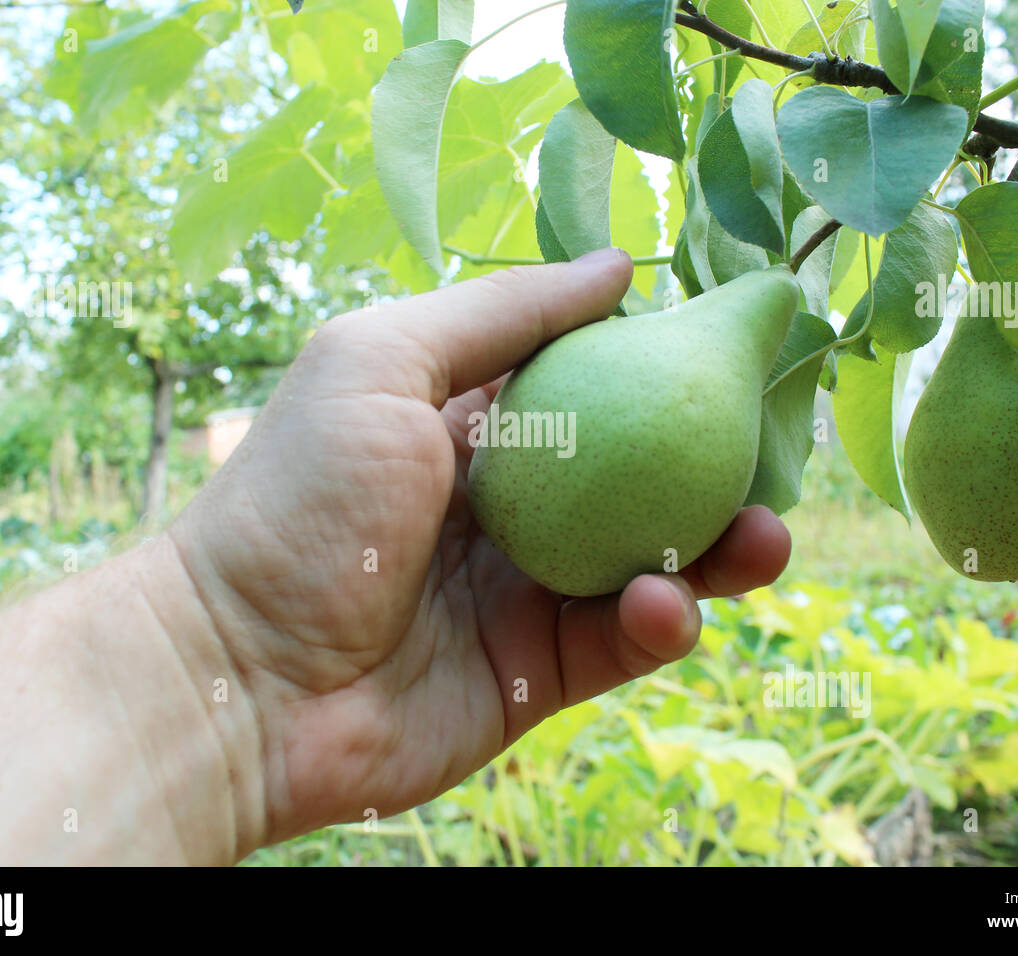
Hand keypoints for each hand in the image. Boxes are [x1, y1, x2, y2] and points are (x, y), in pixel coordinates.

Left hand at [167, 248, 791, 845]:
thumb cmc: (301, 499)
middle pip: (644, 476)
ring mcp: (529, 590)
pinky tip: (664, 603)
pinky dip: (664, 621)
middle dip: (716, 464)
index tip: (738, 348)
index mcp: (474, 423)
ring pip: (657, 561)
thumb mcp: (385, 360)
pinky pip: (627, 641)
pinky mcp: (541, 673)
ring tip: (762, 538)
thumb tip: (619, 265)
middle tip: (777, 457)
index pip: (595, 382)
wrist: (240, 674)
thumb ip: (503, 313)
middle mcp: (512, 503)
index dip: (666, 366)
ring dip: (721, 550)